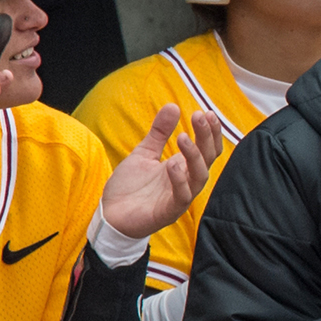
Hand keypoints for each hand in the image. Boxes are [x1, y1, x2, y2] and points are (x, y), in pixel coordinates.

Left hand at [101, 105, 221, 237]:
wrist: (110, 215)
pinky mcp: (168, 212)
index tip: (205, 113)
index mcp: (182, 168)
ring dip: (195, 156)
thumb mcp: (144, 153)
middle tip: (199, 116)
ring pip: (200, 177)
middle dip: (207, 137)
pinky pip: (182, 197)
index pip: (207, 149)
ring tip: (183, 137)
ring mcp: (179, 197)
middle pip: (208, 159)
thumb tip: (173, 105)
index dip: (210, 132)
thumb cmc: (129, 188)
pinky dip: (180, 180)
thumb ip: (159, 132)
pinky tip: (173, 164)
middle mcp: (185, 182)